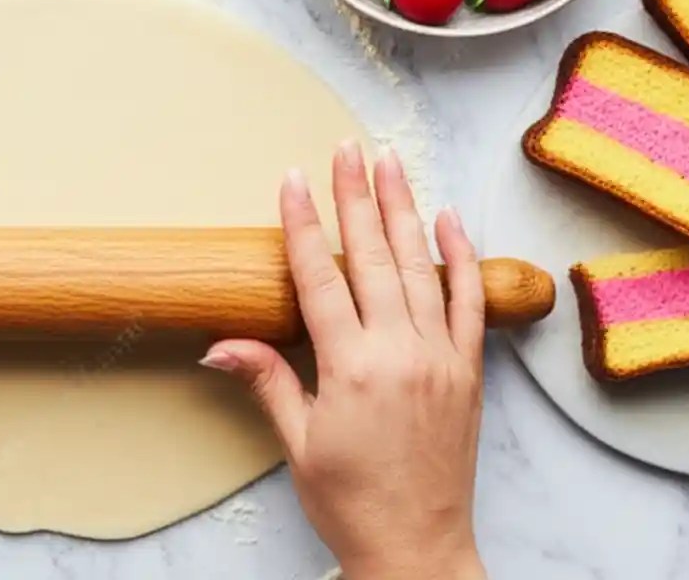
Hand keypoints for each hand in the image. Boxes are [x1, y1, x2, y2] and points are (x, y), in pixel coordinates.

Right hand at [202, 143, 486, 579]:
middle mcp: (399, 352)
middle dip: (355, 196)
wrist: (417, 547)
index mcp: (350, 368)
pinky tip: (450, 219)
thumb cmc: (350, 501)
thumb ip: (267, 381)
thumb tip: (219, 343)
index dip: (302, 225)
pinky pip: (469, 302)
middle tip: (346, 147)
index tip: (292, 180)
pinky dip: (462, 258)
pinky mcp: (468, 371)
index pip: (319, 278)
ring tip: (391, 161)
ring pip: (419, 267)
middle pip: (371, 257)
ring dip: (403, 209)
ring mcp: (440, 357)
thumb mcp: (297, 443)